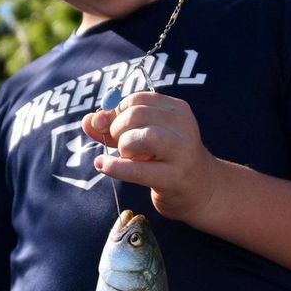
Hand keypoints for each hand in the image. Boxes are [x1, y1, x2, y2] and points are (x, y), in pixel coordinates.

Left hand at [81, 91, 221, 222]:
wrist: (201, 191)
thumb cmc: (167, 160)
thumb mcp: (143, 137)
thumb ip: (113, 127)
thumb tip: (88, 121)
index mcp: (176, 110)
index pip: (137, 99)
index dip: (116, 112)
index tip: (110, 127)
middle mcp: (183, 126)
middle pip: (136, 115)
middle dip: (117, 129)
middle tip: (121, 145)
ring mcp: (181, 152)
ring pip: (141, 137)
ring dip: (123, 146)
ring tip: (125, 155)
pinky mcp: (174, 177)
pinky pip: (138, 169)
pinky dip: (115, 167)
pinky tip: (103, 165)